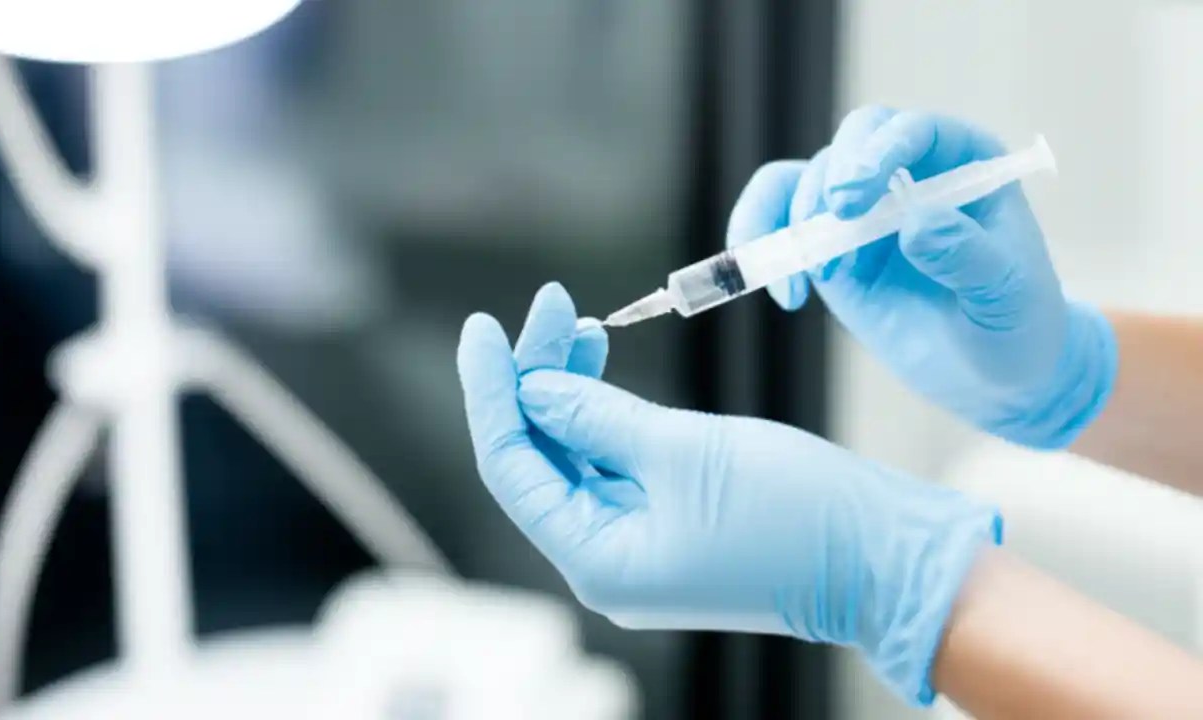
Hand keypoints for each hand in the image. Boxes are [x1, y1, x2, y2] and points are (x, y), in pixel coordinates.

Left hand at [456, 282, 1000, 704]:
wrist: (885, 557)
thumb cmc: (799, 514)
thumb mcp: (684, 451)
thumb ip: (597, 415)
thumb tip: (532, 386)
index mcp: (597, 559)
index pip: (512, 467)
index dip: (492, 392)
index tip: (484, 327)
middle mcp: (605, 559)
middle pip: (539, 458)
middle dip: (534, 378)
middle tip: (548, 306)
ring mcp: (636, 544)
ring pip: (574, 455)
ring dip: (567, 388)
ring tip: (573, 323)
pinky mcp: (666, 524)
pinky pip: (611, 463)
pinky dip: (601, 412)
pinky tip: (598, 362)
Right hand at [728, 107, 1116, 448]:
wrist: (992, 374)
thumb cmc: (1017, 325)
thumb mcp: (1008, 295)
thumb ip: (967, 256)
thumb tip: (917, 224)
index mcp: (963, 164)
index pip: (915, 131)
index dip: (880, 150)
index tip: (856, 193)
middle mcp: (907, 174)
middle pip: (852, 142)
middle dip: (831, 179)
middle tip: (830, 221)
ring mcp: (861, 210)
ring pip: (802, 180)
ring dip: (791, 219)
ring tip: (807, 276)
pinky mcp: (827, 248)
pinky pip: (778, 226)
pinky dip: (763, 248)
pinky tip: (787, 295)